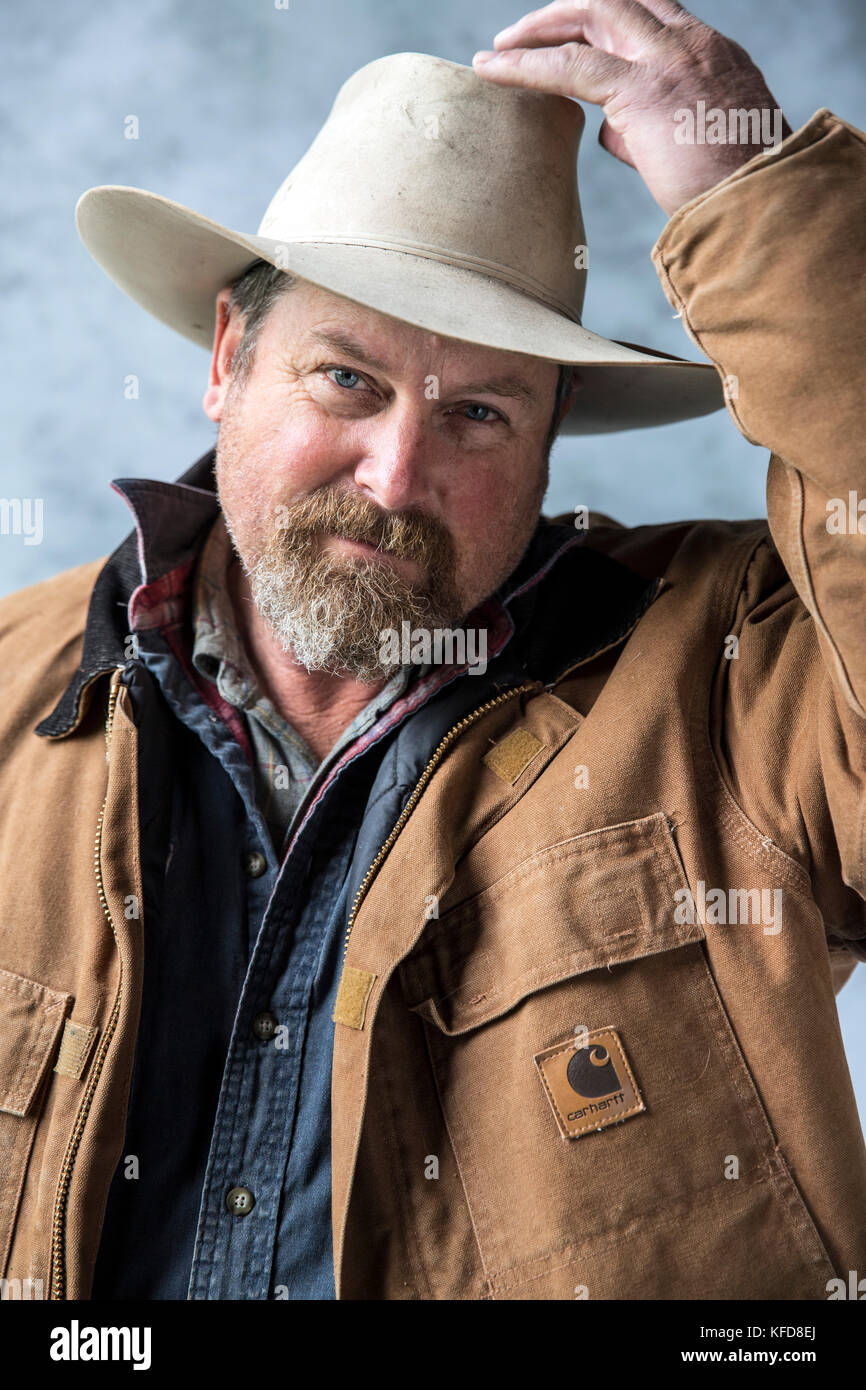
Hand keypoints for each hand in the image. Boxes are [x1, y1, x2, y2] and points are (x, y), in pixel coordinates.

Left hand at [473, 0, 791, 216]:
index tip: (574, 36)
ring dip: (539, 28)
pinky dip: (524, 66)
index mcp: (711, 54)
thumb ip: (651, 128)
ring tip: (498, 50)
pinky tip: (491, 70)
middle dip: (567, 12)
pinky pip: (568, 66)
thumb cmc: (736, 192)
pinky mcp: (641, 93)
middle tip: (524, 34)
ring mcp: (668, 61)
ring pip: (591, 15)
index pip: (651, 15)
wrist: (762, 207)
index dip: (607, 21)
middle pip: (617, 1)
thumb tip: (611, 132)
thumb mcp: (700, 145)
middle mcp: (691, 43)